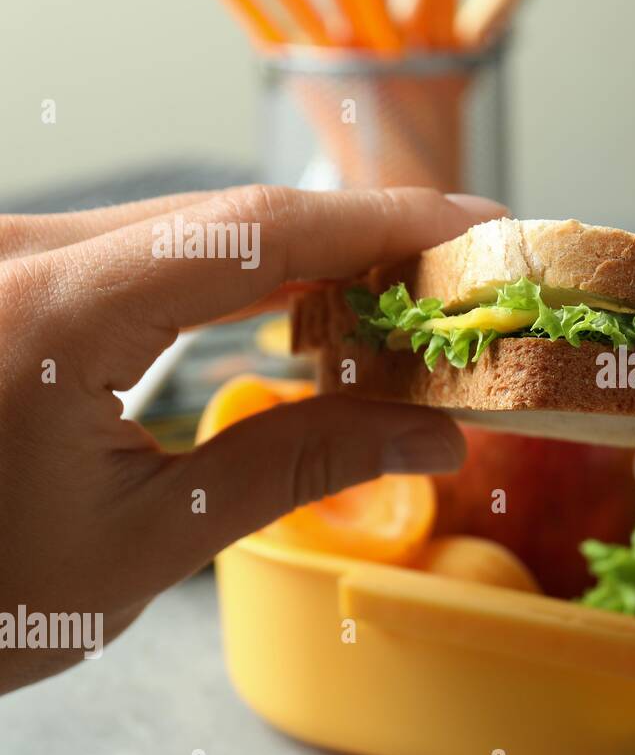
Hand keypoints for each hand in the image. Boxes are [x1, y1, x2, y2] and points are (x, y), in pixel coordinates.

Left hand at [0, 185, 503, 693]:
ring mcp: (4, 256)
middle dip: (355, 239)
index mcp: (49, 317)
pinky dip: (233, 271)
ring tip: (399, 293)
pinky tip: (298, 299)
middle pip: (225, 215)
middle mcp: (13, 255)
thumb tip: (433, 435)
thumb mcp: (148, 540)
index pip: (254, 232)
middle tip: (453, 272)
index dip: (379, 221)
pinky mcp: (8, 273)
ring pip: (186, 225)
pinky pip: (143, 249)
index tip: (469, 225)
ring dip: (300, 255)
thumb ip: (297, 467)